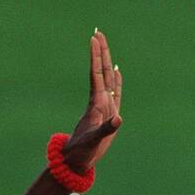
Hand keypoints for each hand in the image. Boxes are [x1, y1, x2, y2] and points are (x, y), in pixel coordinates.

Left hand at [63, 30, 122, 173]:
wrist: (76, 162)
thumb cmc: (83, 152)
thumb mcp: (94, 141)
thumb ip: (106, 130)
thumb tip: (119, 119)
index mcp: (96, 104)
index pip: (96, 74)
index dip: (96, 57)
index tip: (94, 39)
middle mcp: (99, 102)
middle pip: (101, 71)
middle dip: (100, 52)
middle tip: (98, 32)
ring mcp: (104, 106)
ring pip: (107, 78)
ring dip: (107, 61)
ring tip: (106, 45)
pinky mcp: (108, 114)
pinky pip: (114, 91)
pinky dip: (116, 79)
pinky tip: (116, 71)